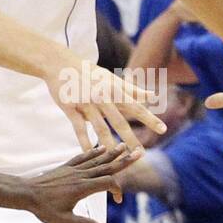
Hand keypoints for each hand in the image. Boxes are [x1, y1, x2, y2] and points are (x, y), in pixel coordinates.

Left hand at [27, 146, 134, 222]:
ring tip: (123, 145)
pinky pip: (82, 157)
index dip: (117, 190)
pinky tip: (100, 148)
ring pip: (96, 160)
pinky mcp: (66, 167)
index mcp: (83, 188)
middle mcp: (80, 176)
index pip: (108, 183)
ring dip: (111, 153)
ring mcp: (73, 170)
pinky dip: (93, 152)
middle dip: (124, 161)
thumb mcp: (64, 221)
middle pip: (107, 166)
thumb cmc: (44, 209)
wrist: (26, 194)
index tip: (118, 200)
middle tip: (139, 152)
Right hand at [45, 55, 165, 152]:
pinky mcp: (70, 108)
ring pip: (99, 127)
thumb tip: (152, 97)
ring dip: (109, 144)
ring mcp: (85, 103)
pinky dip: (84, 141)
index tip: (163, 130)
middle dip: (131, 138)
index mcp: (114, 89)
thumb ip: (131, 89)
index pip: (136, 106)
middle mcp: (102, 96)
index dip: (149, 119)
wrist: (59, 63)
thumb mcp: (111, 77)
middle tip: (141, 154)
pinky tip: (89, 153)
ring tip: (117, 160)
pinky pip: (78, 128)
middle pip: (119, 121)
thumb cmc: (87, 71)